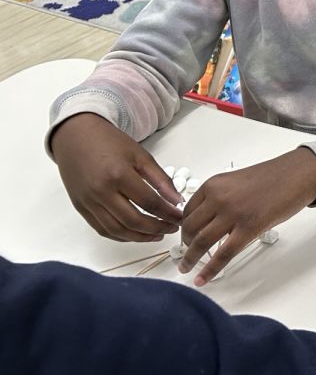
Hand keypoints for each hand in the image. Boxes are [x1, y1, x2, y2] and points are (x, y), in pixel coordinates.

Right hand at [50, 113, 182, 242]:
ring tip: (158, 234)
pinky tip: (136, 234)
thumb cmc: (110, 143)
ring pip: (117, 230)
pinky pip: (102, 229)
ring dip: (140, 237)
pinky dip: (121, 236)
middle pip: (133, 220)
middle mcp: (101, 192)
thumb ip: (161, 179)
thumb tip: (177, 201)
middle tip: (173, 227)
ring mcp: (88, 202)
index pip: (149, 202)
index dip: (168, 213)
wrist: (76, 137)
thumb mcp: (141, 155)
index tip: (181, 217)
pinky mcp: (81, 208)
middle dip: (157, 228)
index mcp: (119, 175)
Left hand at [178, 147, 315, 285]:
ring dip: (190, 259)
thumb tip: (211, 221)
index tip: (186, 237)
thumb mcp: (237, 182)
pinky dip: (210, 270)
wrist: (297, 175)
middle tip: (188, 254)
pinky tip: (202, 279)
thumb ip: (220, 198)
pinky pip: (223, 254)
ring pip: (200, 242)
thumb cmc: (273, 178)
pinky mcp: (248, 228)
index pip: (187, 211)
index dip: (183, 228)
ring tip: (187, 268)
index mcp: (213, 185)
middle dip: (185, 244)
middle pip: (190, 228)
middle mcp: (218, 198)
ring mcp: (232, 213)